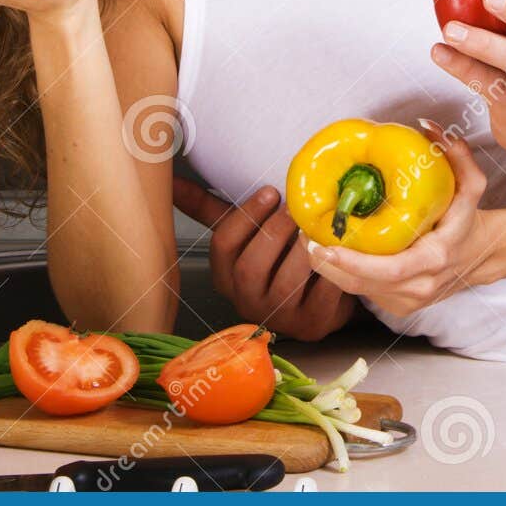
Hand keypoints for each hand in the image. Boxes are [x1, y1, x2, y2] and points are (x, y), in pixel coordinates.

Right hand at [172, 178, 355, 341]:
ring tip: (316, 224)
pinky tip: (337, 247)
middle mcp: (246, 301)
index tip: (270, 191)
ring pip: (285, 283)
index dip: (246, 216)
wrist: (316, 295)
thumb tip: (168, 180)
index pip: (223, 246)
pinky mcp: (313, 325)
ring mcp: (279, 318)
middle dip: (274, 232)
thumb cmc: (274, 256)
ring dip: (302, 248)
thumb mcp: (241, 231)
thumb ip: (206, 207)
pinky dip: (331, 268)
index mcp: (225, 276)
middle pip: (250, 267)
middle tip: (295, 207)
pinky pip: (322, 296)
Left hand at [301, 120, 490, 316]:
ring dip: (328, 269)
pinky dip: (341, 273)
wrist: (482, 256)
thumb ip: (456, 153)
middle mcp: (420, 286)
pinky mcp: (398, 305)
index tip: (323, 245)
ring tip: (309, 240)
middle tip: (305, 236)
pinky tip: (328, 251)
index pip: (389, 269)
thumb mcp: (471, 184)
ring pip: (357, 290)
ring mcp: (408, 300)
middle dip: (327, 264)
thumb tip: (427, 126)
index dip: (353, 262)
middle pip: (361, 283)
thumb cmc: (468, 219)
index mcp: (434, 259)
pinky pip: (363, 291)